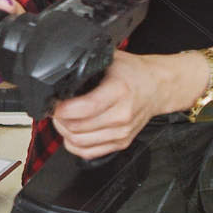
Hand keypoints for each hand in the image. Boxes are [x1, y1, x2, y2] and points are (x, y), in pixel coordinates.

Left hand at [50, 51, 179, 159]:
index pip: (86, 108)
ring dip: (64, 132)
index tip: (55, 104)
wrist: (157, 87)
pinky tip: (72, 133)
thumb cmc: (133, 73)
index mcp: (119, 91)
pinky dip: (74, 145)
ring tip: (63, 120)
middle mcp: (122, 115)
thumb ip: (87, 64)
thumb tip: (63, 69)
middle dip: (59, 119)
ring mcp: (122, 132)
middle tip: (56, 110)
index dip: (64, 109)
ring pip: (80, 143)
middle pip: (78, 128)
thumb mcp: (111, 59)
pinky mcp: (121, 143)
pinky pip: (89, 153)